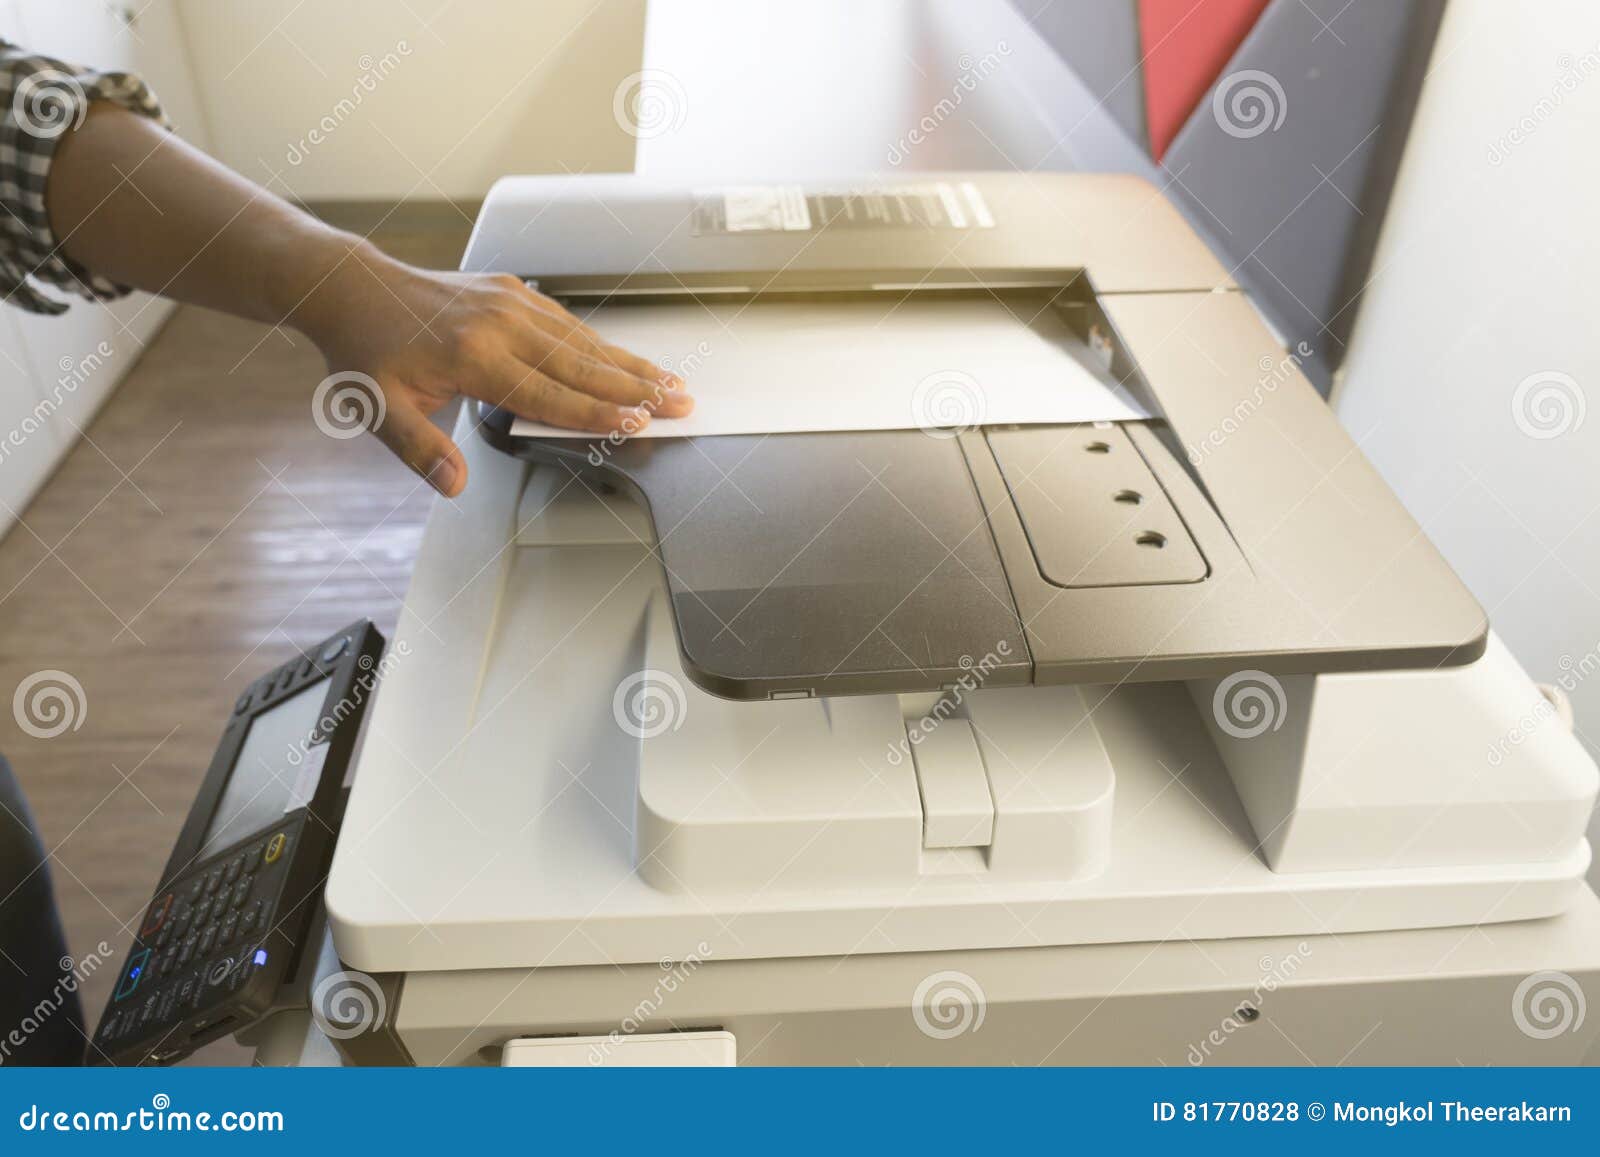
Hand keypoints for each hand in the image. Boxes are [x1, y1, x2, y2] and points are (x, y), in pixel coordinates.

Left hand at [297, 244, 691, 495]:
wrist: (352, 288)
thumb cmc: (367, 350)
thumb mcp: (377, 409)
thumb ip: (419, 449)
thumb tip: (453, 484)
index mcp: (473, 356)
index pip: (549, 394)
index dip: (597, 413)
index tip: (638, 423)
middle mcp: (499, 324)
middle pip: (583, 364)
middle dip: (638, 387)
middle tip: (682, 404)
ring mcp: (509, 304)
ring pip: (585, 341)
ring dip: (632, 364)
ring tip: (672, 383)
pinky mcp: (513, 293)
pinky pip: (569, 324)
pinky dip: (604, 344)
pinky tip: (629, 360)